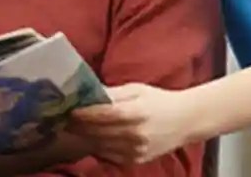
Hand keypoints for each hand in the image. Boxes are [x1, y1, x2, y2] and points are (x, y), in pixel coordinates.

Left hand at [67, 83, 192, 164]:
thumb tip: (88, 93)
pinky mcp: (137, 160)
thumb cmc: (159, 100)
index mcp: (136, 113)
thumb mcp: (136, 89)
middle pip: (99, 132)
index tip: (69, 110)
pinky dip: (99, 147)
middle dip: (80, 126)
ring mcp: (136, 150)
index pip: (103, 115)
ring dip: (86, 138)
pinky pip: (110, 155)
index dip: (84, 114)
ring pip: (102, 146)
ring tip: (74, 128)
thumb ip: (112, 93)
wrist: (185, 121)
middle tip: (65, 119)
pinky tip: (93, 138)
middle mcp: (136, 134)